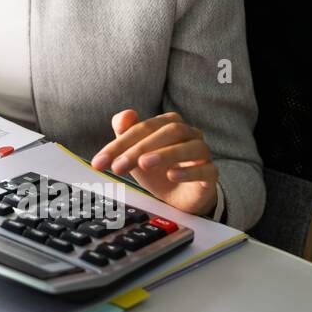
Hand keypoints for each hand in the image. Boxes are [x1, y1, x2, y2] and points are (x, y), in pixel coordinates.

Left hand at [89, 109, 217, 217]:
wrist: (179, 198)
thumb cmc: (157, 171)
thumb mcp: (134, 153)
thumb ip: (125, 132)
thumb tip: (125, 114)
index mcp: (169, 124)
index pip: (143, 127)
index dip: (119, 144)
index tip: (100, 162)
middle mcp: (188, 134)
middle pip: (166, 132)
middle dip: (138, 148)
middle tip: (118, 166)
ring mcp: (202, 153)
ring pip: (190, 146)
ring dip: (165, 154)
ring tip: (144, 164)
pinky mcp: (211, 174)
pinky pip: (206, 169)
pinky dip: (189, 171)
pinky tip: (172, 175)